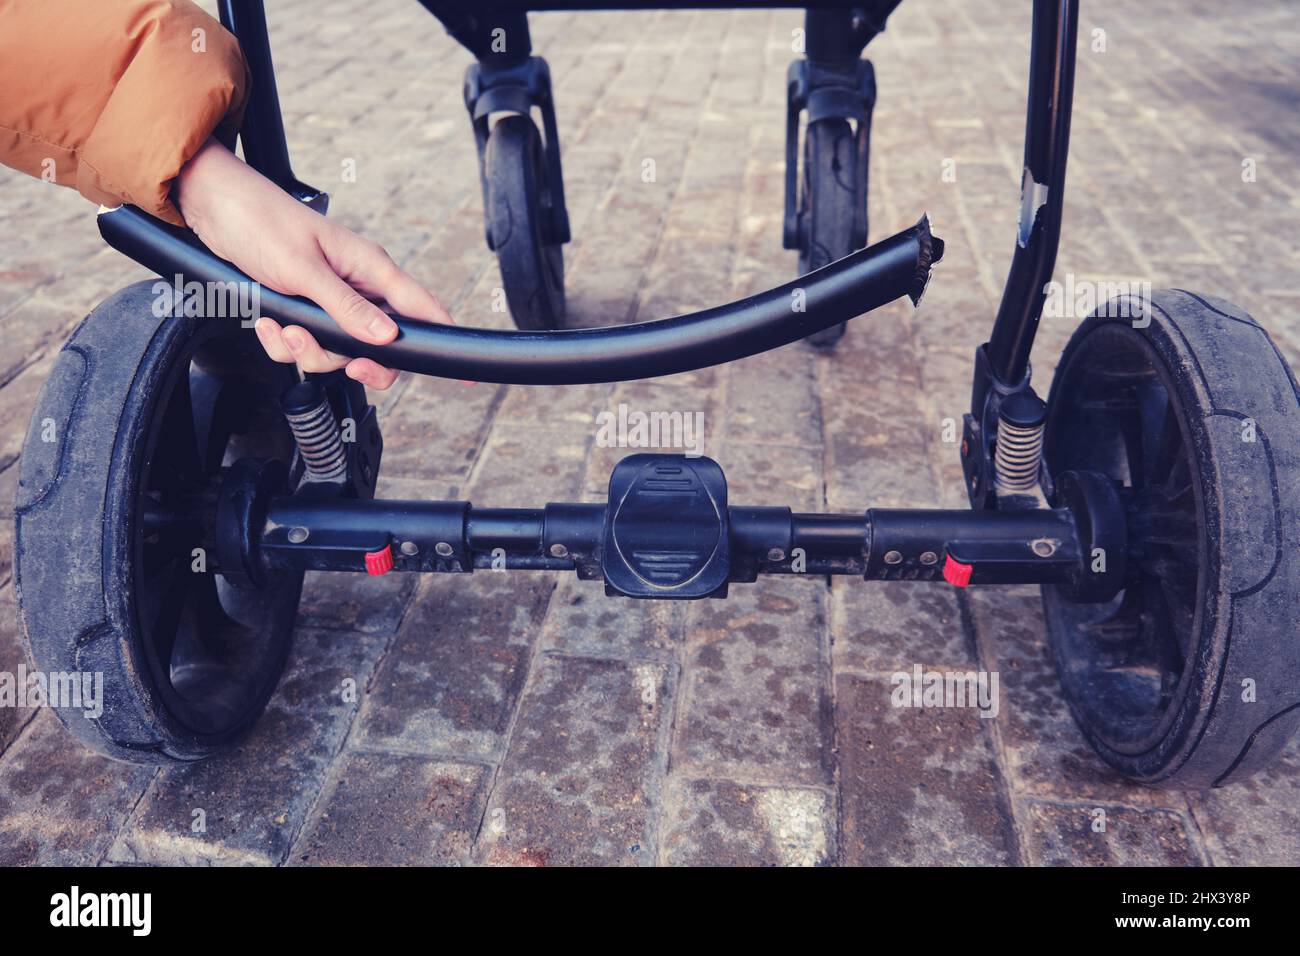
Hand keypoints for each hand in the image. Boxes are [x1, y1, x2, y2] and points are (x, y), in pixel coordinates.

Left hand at [174, 139, 451, 388]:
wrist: (214, 208)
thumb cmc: (262, 222)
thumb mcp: (305, 270)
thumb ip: (346, 307)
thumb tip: (386, 338)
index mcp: (370, 268)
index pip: (422, 309)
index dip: (443, 340)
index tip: (464, 378)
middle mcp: (357, 285)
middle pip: (379, 345)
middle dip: (351, 359)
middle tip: (338, 360)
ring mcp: (331, 298)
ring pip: (338, 350)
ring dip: (307, 349)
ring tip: (283, 326)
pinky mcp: (304, 307)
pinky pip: (305, 344)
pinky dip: (283, 342)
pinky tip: (269, 320)